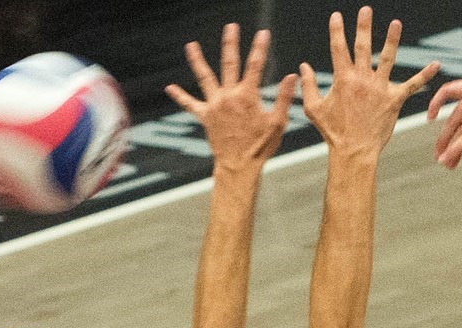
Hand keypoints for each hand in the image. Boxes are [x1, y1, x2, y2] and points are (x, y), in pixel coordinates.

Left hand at [167, 25, 296, 169]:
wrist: (238, 166)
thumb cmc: (260, 146)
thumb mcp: (277, 122)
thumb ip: (283, 97)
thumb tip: (291, 76)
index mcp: (247, 96)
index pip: (255, 65)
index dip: (260, 47)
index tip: (263, 33)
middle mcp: (228, 96)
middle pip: (229, 63)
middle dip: (230, 43)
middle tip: (230, 27)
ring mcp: (214, 105)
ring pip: (204, 78)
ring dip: (197, 60)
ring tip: (191, 45)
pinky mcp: (205, 117)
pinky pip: (190, 105)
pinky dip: (180, 96)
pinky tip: (169, 88)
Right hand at [300, 8, 439, 156]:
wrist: (354, 152)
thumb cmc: (333, 132)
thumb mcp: (313, 108)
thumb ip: (308, 85)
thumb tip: (303, 66)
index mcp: (342, 79)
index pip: (338, 47)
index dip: (337, 30)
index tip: (337, 16)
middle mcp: (362, 79)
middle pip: (363, 46)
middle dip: (364, 26)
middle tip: (366, 10)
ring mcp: (380, 89)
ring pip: (387, 59)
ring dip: (392, 40)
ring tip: (396, 23)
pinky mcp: (394, 100)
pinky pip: (412, 86)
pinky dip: (424, 75)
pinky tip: (436, 65)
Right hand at [425, 61, 461, 168]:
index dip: (455, 150)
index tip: (444, 162)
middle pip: (459, 127)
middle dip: (450, 147)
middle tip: (444, 164)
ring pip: (454, 115)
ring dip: (445, 135)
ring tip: (440, 150)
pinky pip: (449, 90)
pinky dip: (437, 102)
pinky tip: (431, 116)